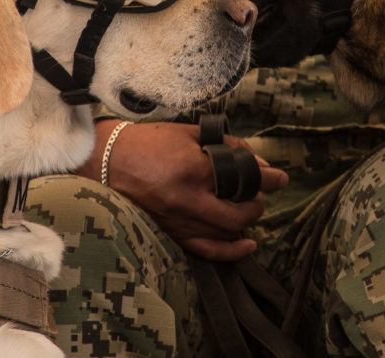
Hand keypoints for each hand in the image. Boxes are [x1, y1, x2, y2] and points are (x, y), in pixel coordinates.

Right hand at [77, 119, 288, 260]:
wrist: (104, 160)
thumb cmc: (147, 142)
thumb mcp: (189, 134)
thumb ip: (226, 146)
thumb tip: (258, 162)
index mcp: (193, 169)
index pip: (245, 178)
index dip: (269, 179)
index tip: (280, 178)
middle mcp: (187, 199)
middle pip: (240, 213)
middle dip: (257, 204)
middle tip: (259, 194)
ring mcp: (177, 220)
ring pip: (226, 233)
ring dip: (245, 222)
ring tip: (248, 210)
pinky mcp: (169, 233)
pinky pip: (206, 250)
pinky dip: (230, 251)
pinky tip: (246, 244)